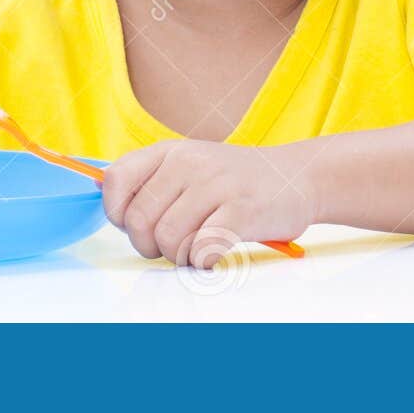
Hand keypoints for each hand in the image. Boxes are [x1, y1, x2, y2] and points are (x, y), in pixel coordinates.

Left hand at [101, 139, 317, 266]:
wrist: (298, 176)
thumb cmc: (235, 182)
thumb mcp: (189, 167)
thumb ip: (152, 184)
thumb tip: (116, 214)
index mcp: (169, 151)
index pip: (115, 180)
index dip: (118, 214)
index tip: (138, 225)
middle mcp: (188, 162)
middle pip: (140, 220)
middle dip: (150, 246)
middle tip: (172, 246)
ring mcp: (216, 184)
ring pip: (169, 239)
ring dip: (180, 256)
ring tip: (197, 248)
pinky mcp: (242, 210)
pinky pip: (202, 249)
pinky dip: (203, 260)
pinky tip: (215, 253)